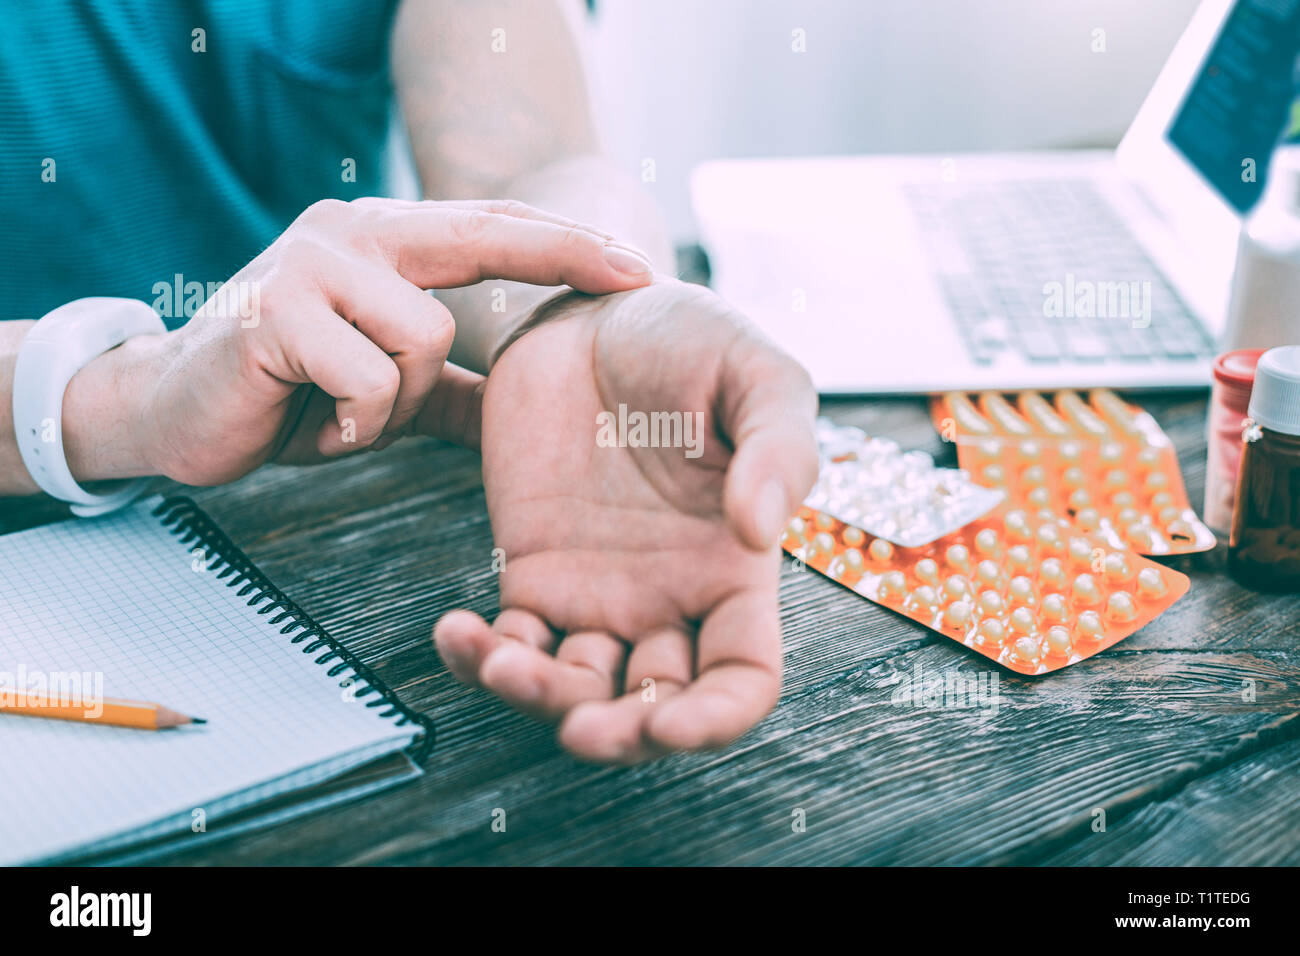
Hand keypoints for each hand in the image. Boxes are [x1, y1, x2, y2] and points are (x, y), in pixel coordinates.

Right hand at [94, 198, 653, 483]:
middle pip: (481, 237)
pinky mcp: (276, 311)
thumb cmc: (283, 394)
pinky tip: (314, 424)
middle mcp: (350, 233)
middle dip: (565, 257)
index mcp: (381, 243)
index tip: (641, 266)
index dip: (568, 244)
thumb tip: (523, 408)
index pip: (491, 229)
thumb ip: (450, 391)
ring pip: (426, 337)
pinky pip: (371, 379)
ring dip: (398, 405)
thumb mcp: (385, 389)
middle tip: (636, 277)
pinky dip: (355, 424)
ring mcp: (311, 263)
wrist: (170, 413)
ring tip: (347, 416)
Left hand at [433, 280, 818, 761]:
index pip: (741, 677)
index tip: (670, 727)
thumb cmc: (688, 338)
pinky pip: (508, 638)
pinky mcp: (531, 567)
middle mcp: (669, 595)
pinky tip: (457, 635)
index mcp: (733, 568)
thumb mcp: (757, 374)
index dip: (715, 721)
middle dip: (620, 734)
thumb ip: (780, 449)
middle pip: (653, 706)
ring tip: (501, 662)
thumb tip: (761, 533)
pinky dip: (478, 657)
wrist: (592, 306)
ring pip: (573, 687)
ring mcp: (597, 588)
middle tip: (580, 725)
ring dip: (538, 700)